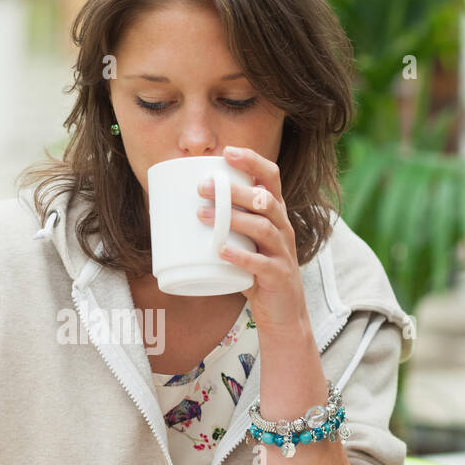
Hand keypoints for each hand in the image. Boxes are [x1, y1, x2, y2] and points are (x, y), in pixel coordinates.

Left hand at [197, 145, 310, 338]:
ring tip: (201, 216)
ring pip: (263, 228)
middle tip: (202, 187)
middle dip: (234, 191)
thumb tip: (180, 208)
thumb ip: (226, 223)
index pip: (271, 178)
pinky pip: (262, 264)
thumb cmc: (258, 272)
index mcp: (275, 215)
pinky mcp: (279, 276)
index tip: (227, 152)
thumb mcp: (246, 242)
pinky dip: (241, 257)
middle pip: (264, 200)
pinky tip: (221, 251)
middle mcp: (283, 228)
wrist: (284, 312)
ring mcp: (283, 252)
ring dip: (232, 219)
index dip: (252, 161)